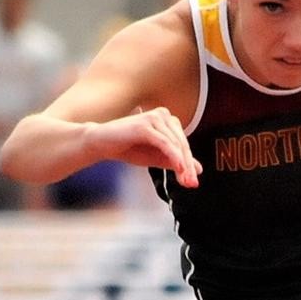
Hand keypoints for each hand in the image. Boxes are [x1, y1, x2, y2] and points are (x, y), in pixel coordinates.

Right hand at [86, 108, 201, 187]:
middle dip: (188, 166)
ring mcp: (155, 117)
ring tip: (186, 181)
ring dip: (183, 165)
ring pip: (175, 144)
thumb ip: (176, 162)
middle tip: (192, 184)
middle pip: (182, 144)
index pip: (183, 144)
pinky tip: (179, 168)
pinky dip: (173, 156)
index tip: (193, 182)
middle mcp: (164, 114)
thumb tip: (199, 170)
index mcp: (168, 120)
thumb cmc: (128, 148)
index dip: (189, 164)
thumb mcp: (156, 158)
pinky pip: (164, 143)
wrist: (101, 143)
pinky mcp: (146, 124)